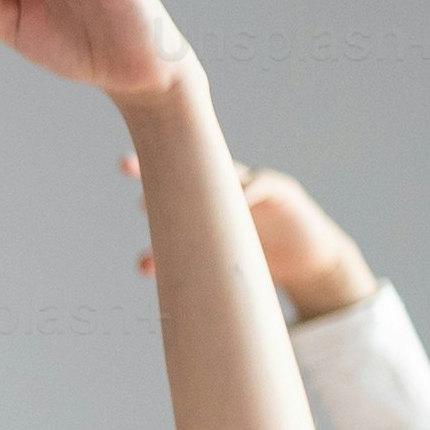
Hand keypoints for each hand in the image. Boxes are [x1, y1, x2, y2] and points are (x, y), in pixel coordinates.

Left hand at [122, 158, 375, 318]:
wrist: (307, 263)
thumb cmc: (257, 256)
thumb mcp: (218, 260)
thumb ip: (184, 262)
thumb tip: (141, 265)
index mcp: (208, 198)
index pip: (176, 178)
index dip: (152, 168)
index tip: (122, 164)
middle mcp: (228, 185)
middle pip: (196, 166)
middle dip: (169, 167)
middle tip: (133, 170)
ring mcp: (254, 185)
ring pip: (227, 175)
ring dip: (206, 181)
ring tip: (184, 194)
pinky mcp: (282, 192)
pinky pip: (264, 185)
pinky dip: (250, 190)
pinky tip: (239, 197)